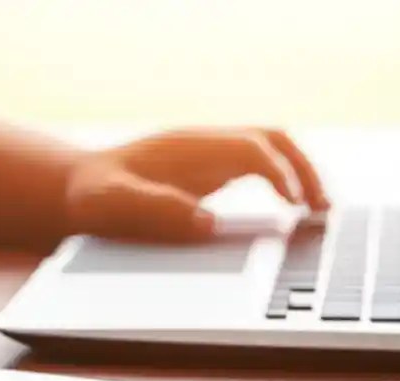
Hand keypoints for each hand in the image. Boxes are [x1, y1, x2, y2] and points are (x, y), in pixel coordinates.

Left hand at [63, 127, 328, 243]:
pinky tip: (292, 212)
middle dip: (303, 169)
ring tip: (319, 211)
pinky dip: (282, 184)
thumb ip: (156, 209)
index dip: (279, 173)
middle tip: (323, 209)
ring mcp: (209, 156)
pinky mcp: (210, 172)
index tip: (295, 204)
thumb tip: (207, 222)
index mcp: (187, 148)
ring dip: (299, 174)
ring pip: (270, 150)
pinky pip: (257, 168)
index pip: (250, 147)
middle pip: (271, 139)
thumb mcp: (114, 205)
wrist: (76, 188)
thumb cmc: (93, 197)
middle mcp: (204, 145)